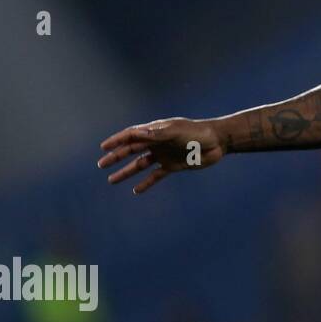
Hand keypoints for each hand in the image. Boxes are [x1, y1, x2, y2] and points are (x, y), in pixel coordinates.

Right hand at [97, 118, 225, 194]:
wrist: (218, 142)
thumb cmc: (198, 133)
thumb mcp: (176, 131)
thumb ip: (157, 134)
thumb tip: (136, 134)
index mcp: (156, 131)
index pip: (132, 135)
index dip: (117, 141)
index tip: (103, 148)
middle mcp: (157, 142)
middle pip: (132, 150)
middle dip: (116, 157)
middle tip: (101, 165)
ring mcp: (164, 154)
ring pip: (140, 164)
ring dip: (126, 172)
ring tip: (111, 180)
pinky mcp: (173, 166)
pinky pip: (155, 175)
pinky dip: (146, 182)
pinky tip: (136, 190)